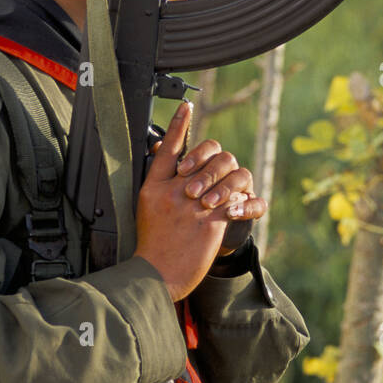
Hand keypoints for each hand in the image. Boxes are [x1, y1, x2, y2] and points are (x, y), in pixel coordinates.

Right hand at [134, 103, 266, 300]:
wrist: (157, 276)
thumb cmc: (152, 244)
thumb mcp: (145, 207)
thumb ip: (159, 181)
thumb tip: (165, 152)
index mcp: (154, 187)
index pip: (168, 148)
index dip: (178, 125)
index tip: (187, 106)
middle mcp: (173, 192)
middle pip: (204, 159)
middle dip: (214, 163)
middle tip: (214, 172)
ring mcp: (193, 206)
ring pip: (224, 176)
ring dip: (228, 183)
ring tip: (223, 196)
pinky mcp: (211, 222)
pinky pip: (233, 201)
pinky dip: (237, 204)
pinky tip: (234, 208)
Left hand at [175, 134, 266, 256]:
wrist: (190, 250)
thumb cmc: (175, 217)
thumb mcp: (163, 194)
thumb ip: (164, 169)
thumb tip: (155, 146)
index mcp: (206, 165)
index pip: (207, 148)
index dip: (197, 155)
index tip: (181, 169)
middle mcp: (224, 173)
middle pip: (225, 158)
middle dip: (207, 174)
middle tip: (190, 193)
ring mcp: (239, 190)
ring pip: (242, 176)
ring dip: (225, 188)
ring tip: (206, 204)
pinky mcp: (249, 210)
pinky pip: (258, 204)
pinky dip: (246, 207)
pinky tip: (230, 213)